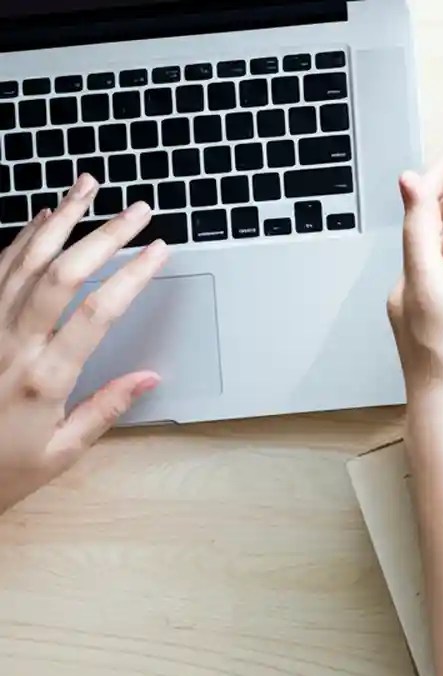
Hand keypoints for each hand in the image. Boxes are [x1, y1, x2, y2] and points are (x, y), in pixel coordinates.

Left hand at [0, 174, 168, 511]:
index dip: (132, 275)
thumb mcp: (61, 453)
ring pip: (26, 259)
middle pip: (63, 274)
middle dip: (104, 235)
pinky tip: (44, 217)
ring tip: (88, 187)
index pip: (98, 312)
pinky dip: (23, 238)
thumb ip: (105, 409)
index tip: (159, 250)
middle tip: (137, 210)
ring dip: (61, 219)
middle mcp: (13, 344)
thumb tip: (148, 377)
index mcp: (45, 378)